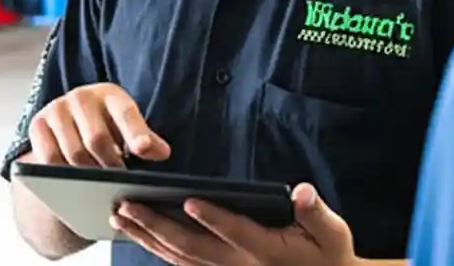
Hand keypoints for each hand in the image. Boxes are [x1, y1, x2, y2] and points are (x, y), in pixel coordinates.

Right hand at [27, 83, 170, 167]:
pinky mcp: (37, 124)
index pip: (126, 113)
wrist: (70, 119)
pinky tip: (74, 180)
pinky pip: (49, 158)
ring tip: (100, 183)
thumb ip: (146, 141)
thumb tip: (161, 153)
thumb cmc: (107, 124)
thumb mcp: (129, 128)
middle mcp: (82, 97)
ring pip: (73, 153)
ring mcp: (57, 108)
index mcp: (111, 94)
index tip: (144, 151)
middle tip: (118, 179)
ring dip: (88, 173)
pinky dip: (63, 173)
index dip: (136, 132)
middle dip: (110, 165)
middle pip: (97, 139)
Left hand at [111, 182, 358, 265]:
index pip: (236, 232)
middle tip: (128, 204)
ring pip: (179, 258)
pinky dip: (158, 250)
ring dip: (148, 237)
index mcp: (266, 251)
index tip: (189, 200)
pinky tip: (139, 234)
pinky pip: (183, 265)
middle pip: (192, 246)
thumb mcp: (332, 233)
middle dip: (157, 225)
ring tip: (121, 216)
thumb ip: (315, 213)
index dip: (213, 217)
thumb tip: (303, 193)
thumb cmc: (327, 255)